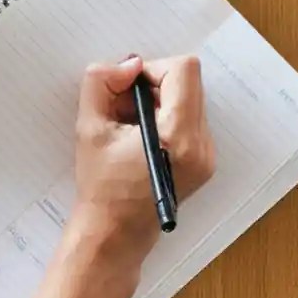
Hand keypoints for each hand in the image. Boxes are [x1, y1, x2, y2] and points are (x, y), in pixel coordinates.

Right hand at [70, 55, 215, 264]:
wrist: (114, 234)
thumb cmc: (100, 186)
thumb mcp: (89, 127)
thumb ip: (101, 83)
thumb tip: (130, 64)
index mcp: (180, 138)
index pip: (183, 71)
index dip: (152, 69)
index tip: (127, 88)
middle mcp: (203, 146)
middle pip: (190, 82)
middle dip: (154, 84)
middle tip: (124, 108)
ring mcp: (207, 155)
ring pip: (190, 98)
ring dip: (159, 100)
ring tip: (130, 126)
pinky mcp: (204, 161)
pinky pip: (191, 118)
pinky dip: (166, 117)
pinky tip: (142, 138)